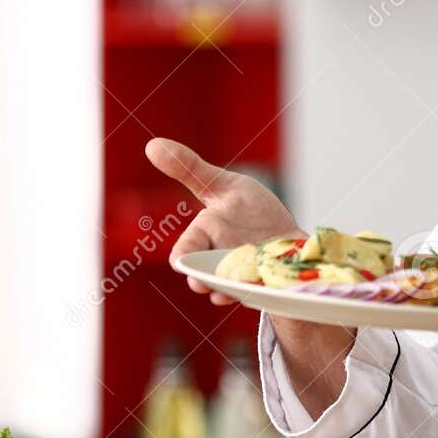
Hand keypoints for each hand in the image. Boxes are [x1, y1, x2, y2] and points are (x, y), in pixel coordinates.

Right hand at [145, 137, 300, 306]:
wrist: (284, 231)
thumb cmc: (247, 209)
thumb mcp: (221, 184)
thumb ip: (189, 169)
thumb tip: (152, 145)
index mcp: (205, 238)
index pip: (186, 251)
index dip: (183, 257)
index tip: (180, 261)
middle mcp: (222, 262)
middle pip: (209, 276)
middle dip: (206, 281)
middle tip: (203, 284)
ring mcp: (247, 276)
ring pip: (236, 287)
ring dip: (234, 289)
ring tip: (233, 291)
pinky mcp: (272, 285)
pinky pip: (267, 292)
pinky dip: (265, 290)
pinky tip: (264, 288)